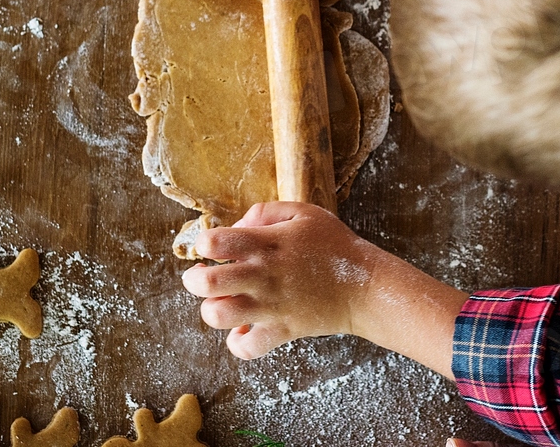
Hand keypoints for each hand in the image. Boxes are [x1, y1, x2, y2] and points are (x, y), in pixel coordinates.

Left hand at [182, 201, 468, 373]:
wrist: (365, 285)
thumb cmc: (335, 245)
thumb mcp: (304, 212)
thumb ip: (265, 212)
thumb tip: (236, 225)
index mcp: (267, 243)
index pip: (215, 242)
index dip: (203, 243)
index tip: (211, 246)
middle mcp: (263, 275)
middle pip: (207, 283)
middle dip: (194, 280)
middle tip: (203, 277)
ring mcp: (271, 306)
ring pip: (218, 316)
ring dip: (211, 310)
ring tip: (222, 302)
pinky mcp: (283, 330)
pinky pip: (247, 348)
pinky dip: (238, 342)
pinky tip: (243, 329)